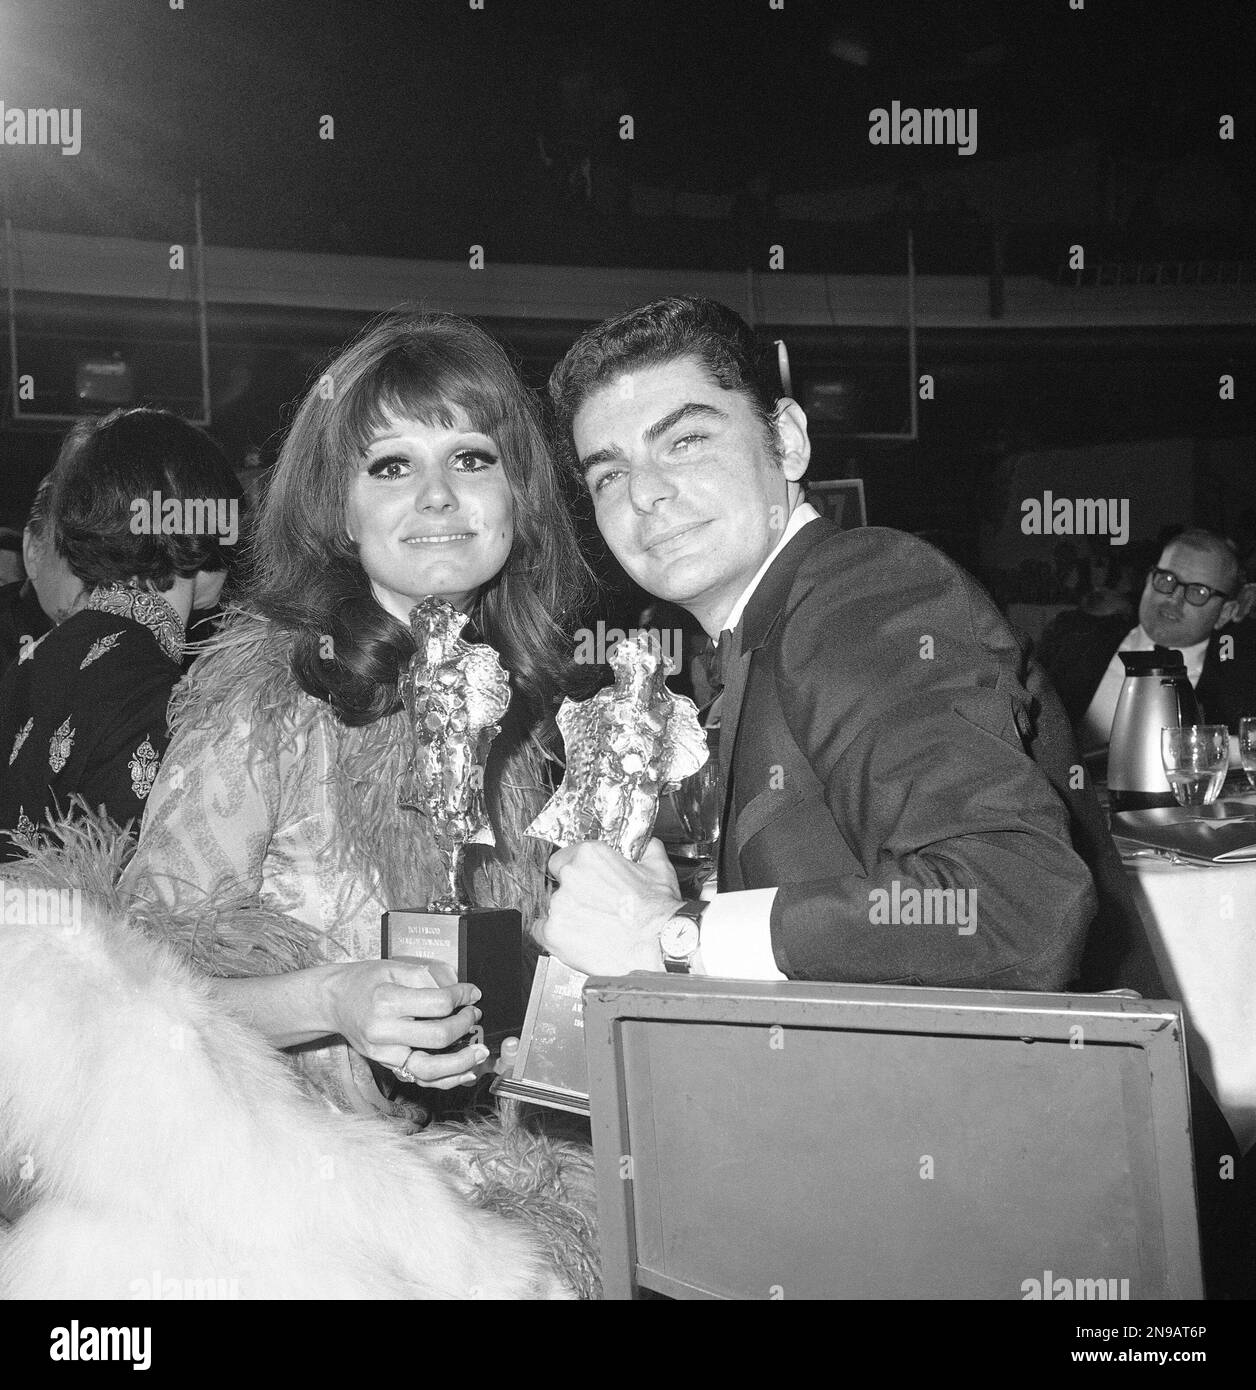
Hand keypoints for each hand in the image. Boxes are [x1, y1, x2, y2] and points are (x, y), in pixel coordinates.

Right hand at [323, 958, 486, 1088]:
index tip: (472, 992)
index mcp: (387, 1001)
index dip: (462, 997)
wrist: (334, 1002)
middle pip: (438, 1037)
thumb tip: (457, 988)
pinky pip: (420, 1078)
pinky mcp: (386, 1065)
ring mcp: (384, 1053)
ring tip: (481, 1052)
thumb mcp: (392, 966)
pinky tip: (466, 1073)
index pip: (438, 1003)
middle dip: (465, 1025)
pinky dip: (446, 1079)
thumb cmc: (364, 981)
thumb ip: (425, 976)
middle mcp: (384, 1031)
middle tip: (474, 1014)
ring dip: (462, 1062)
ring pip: (430, 1069)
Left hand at [534, 838, 680, 975]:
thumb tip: (646, 846)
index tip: (584, 881)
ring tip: (591, 926)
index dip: (575, 871)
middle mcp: (570, 876)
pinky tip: (573, 938)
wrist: (659, 946)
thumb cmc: (658, 911)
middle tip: (594, 906)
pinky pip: (541, 931)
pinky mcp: (554, 933)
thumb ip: (647, 851)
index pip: (564, 857)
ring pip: (552, 907)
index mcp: (590, 855)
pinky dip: (553, 935)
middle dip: (574, 894)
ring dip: (567, 915)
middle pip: (559, 883)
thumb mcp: (659, 869)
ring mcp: (559, 906)